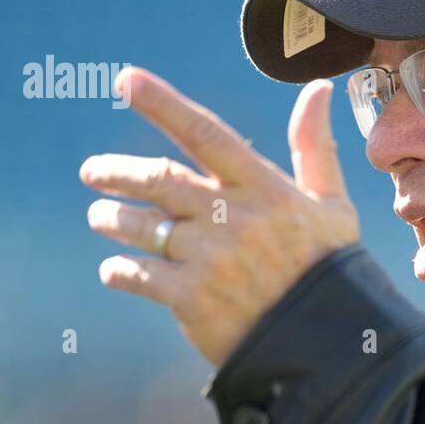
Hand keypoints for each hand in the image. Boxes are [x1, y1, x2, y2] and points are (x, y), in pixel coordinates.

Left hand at [80, 66, 358, 367]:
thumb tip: (319, 90)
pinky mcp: (192, 299)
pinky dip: (119, 269)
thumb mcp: (332, 205)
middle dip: (116, 172)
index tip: (126, 79)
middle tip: (92, 172)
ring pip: (140, 225)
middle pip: (158, 180)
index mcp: (265, 188)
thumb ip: (314, 147)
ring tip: (101, 217)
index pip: (205, 133)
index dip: (163, 103)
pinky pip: (138, 273)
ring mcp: (210, 258)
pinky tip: (115, 269)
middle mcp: (233, 217)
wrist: (328, 344)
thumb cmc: (330, 268)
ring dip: (111, 218)